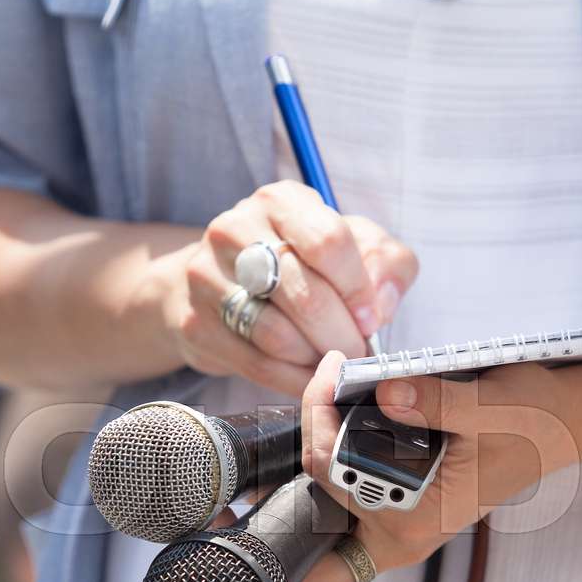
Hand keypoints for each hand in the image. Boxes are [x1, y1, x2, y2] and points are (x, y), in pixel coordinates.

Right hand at [152, 181, 417, 396]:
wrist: (217, 284)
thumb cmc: (297, 262)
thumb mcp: (352, 246)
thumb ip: (386, 263)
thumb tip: (382, 302)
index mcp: (280, 201)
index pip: (329, 242)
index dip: (358, 289)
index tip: (370, 318)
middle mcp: (235, 229)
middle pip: (305, 293)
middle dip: (342, 334)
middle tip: (357, 353)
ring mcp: (206, 276)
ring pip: (277, 335)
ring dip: (316, 358)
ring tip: (330, 361)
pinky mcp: (195, 323)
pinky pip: (255, 364)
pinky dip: (292, 380)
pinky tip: (308, 377)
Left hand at [292, 355, 579, 581]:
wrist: (562, 427)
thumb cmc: (532, 420)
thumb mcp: (489, 404)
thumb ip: (437, 402)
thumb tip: (386, 393)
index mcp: (417, 518)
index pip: (331, 471)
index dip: (318, 418)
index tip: (333, 370)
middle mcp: (401, 535)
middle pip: (317, 493)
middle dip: (312, 433)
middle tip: (330, 377)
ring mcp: (400, 527)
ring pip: (325, 503)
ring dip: (320, 450)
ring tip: (331, 394)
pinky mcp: (402, 510)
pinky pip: (347, 499)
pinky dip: (337, 460)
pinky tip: (344, 417)